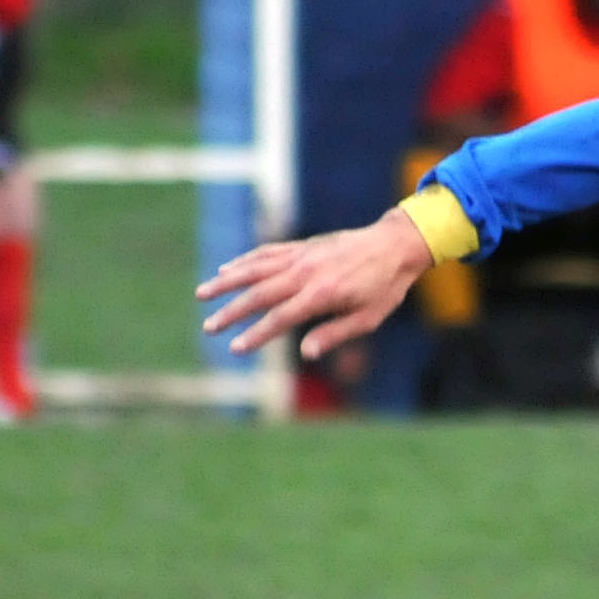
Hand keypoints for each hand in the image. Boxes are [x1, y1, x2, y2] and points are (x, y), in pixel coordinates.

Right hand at [198, 212, 435, 358]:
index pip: (280, 318)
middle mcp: (307, 273)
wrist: (395, 244)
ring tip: (202, 293)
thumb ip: (334, 334)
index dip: (255, 335)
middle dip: (231, 312)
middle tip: (209, 327)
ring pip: (256, 268)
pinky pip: (268, 253)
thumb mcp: (368, 318)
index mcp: (323, 294)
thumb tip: (305, 354)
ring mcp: (302, 256)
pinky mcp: (303, 246)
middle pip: (260, 293)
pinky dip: (245, 261)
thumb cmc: (385, 287)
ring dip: (227, 281)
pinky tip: (228, 269)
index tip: (234, 348)